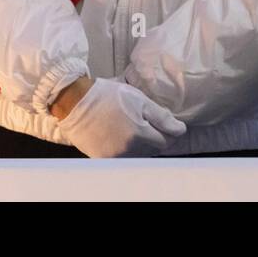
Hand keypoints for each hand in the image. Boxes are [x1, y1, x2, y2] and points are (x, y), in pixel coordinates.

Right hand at [55, 76, 186, 157]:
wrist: (76, 103)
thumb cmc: (110, 97)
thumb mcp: (140, 101)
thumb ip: (162, 117)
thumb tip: (181, 130)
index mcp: (140, 134)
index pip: (166, 141)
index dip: (169, 131)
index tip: (166, 123)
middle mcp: (129, 150)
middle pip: (153, 150)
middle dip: (155, 137)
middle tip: (147, 122)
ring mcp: (115, 156)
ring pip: (139, 155)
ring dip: (141, 145)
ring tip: (132, 128)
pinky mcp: (103, 159)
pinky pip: (123, 158)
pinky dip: (126, 149)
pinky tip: (120, 136)